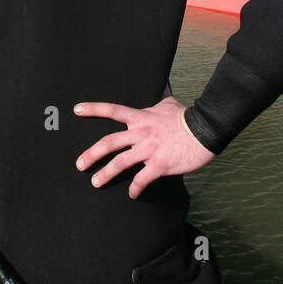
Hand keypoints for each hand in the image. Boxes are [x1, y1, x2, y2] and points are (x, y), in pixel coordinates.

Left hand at [74, 96, 214, 198]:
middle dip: (92, 153)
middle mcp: (141, 133)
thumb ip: (160, 99)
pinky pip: (142, 179)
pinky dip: (135, 188)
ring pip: (120, 162)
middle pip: (110, 142)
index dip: (93, 109)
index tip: (76, 109)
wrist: (206, 129)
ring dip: (105, 174)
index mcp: (141, 117)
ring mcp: (150, 149)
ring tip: (95, 182)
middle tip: (79, 164)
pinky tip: (131, 194)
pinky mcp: (160, 164)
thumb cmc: (187, 117)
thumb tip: (161, 88)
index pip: (113, 110)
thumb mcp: (169, 103)